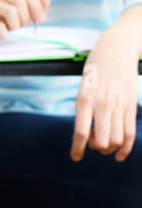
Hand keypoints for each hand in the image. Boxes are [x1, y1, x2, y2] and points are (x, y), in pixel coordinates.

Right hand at [0, 0, 49, 44]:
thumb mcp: (19, 13)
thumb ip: (33, 6)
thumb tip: (46, 0)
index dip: (36, 5)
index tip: (40, 19)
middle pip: (19, 0)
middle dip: (25, 17)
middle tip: (19, 26)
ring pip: (10, 12)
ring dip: (15, 26)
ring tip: (9, 29)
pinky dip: (4, 33)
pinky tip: (1, 34)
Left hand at [72, 27, 138, 160]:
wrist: (116, 50)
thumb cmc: (95, 68)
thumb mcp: (82, 86)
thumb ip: (83, 107)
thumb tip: (84, 133)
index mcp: (84, 99)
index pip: (81, 132)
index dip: (78, 149)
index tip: (75, 157)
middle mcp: (102, 104)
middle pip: (101, 141)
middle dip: (95, 149)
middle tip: (91, 144)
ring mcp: (118, 106)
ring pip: (116, 141)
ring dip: (108, 149)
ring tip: (103, 144)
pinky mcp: (131, 106)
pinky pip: (130, 133)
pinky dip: (125, 148)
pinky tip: (119, 155)